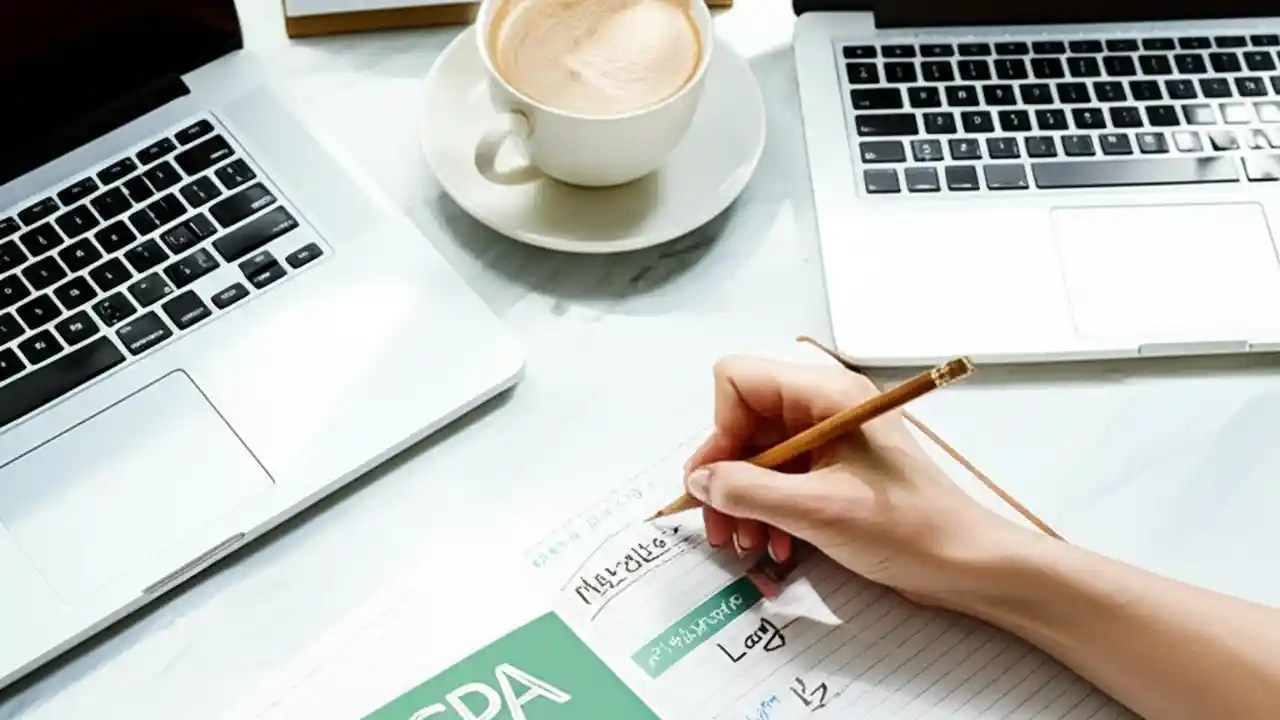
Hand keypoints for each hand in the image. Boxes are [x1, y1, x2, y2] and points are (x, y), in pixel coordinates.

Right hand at [683, 356, 1036, 606]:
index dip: (721, 430)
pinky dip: (768, 510)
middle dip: (726, 476)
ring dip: (743, 500)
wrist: (964, 562)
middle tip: (717, 525)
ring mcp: (829, 438)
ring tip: (745, 543)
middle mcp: (824, 406)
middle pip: (743, 423)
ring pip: (757, 456)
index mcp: (826, 394)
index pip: (740, 381)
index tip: (721, 480)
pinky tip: (774, 544)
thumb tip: (701, 482)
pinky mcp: (834, 469)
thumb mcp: (818, 510)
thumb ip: (748, 491)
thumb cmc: (909, 528)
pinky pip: (780, 479)